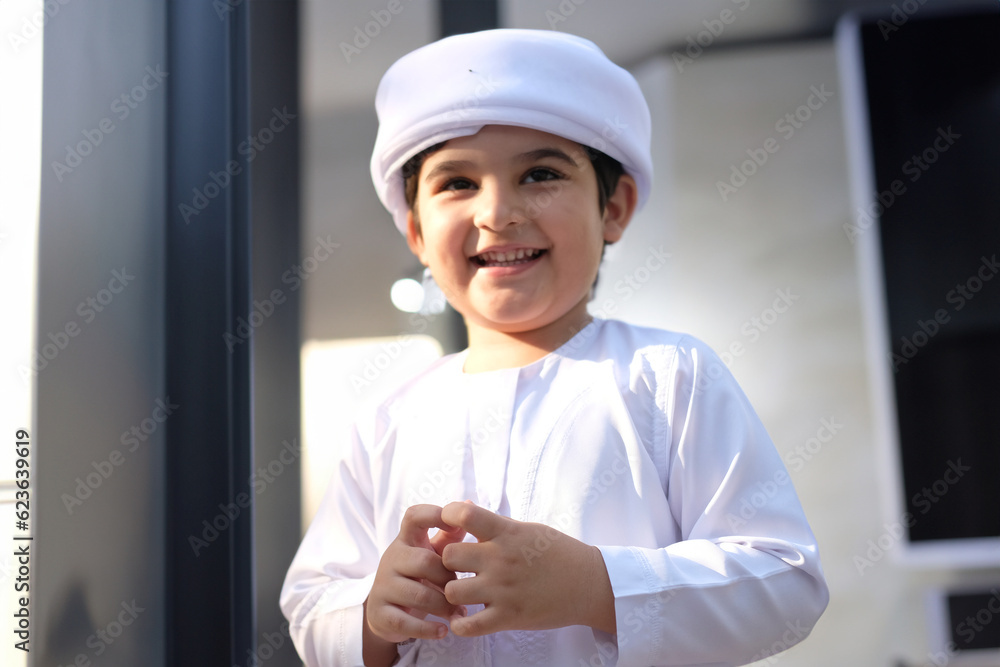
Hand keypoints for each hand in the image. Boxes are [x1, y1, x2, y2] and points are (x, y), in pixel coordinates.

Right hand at [365, 504, 467, 644]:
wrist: (385, 611)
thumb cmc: (417, 576)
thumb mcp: (430, 553)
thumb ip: (449, 534)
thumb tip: (469, 503)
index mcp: (406, 540)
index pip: (414, 516)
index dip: (433, 514)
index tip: (455, 524)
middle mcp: (392, 558)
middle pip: (423, 561)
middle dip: (448, 577)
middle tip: (462, 589)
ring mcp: (384, 586)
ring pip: (418, 594)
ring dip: (444, 607)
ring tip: (459, 614)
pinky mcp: (381, 613)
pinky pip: (405, 621)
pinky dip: (428, 629)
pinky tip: (444, 630)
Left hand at [439, 501, 615, 636]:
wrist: (589, 584)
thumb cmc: (558, 553)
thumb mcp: (527, 529)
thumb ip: (494, 525)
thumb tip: (463, 508)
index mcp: (507, 533)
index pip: (463, 514)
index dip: (447, 517)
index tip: (448, 526)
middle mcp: (501, 559)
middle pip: (449, 556)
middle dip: (447, 562)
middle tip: (453, 568)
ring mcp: (503, 590)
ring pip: (452, 591)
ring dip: (452, 593)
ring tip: (460, 594)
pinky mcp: (508, 617)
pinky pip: (469, 626)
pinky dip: (460, 625)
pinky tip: (464, 618)